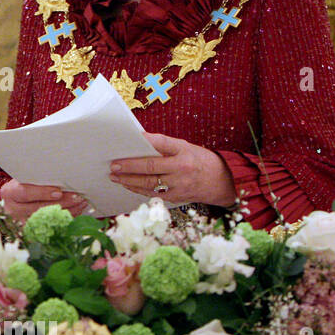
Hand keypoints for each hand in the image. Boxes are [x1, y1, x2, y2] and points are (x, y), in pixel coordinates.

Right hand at [0, 180, 89, 221]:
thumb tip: (62, 177)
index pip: (25, 193)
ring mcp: (21, 224)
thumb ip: (38, 179)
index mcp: (9, 193)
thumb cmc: (23, 187)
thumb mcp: (26, 179)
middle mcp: (13, 210)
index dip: (42, 193)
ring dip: (68, 211)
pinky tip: (76, 211)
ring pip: (48, 219)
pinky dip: (66, 219)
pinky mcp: (32, 233)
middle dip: (62, 202)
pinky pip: (52, 227)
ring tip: (81, 203)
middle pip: (39, 208)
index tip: (58, 192)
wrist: (16, 203)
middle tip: (77, 196)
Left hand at [110, 132, 236, 206]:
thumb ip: (165, 145)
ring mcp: (179, 185)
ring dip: (129, 180)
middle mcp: (182, 169)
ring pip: (149, 183)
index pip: (163, 143)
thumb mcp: (185, 147)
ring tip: (115, 176)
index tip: (132, 137)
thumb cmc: (199, 160)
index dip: (147, 140)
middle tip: (114, 165)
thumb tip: (140, 140)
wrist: (221, 182)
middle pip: (151, 167)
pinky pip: (152, 193)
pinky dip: (137, 189)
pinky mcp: (176, 197)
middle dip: (129, 166)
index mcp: (185, 152)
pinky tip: (127, 184)